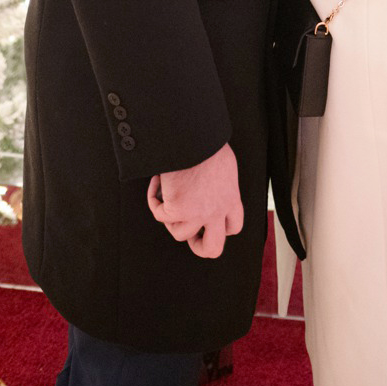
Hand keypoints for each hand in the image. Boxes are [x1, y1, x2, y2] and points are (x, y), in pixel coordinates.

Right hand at [146, 141, 242, 259]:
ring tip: (166, 198)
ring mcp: (196, 213)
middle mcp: (216, 212)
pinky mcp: (176, 208)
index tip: (207, 219)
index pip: (233, 227)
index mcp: (231, 200)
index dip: (219, 227)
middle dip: (199, 246)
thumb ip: (220, 183)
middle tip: (191, 237)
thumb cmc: (207, 143)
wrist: (192, 137)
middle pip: (212, 248)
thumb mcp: (224, 165)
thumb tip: (209, 183)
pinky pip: (159, 214)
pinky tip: (156, 182)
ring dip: (170, 218)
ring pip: (179, 234)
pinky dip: (153, 199)